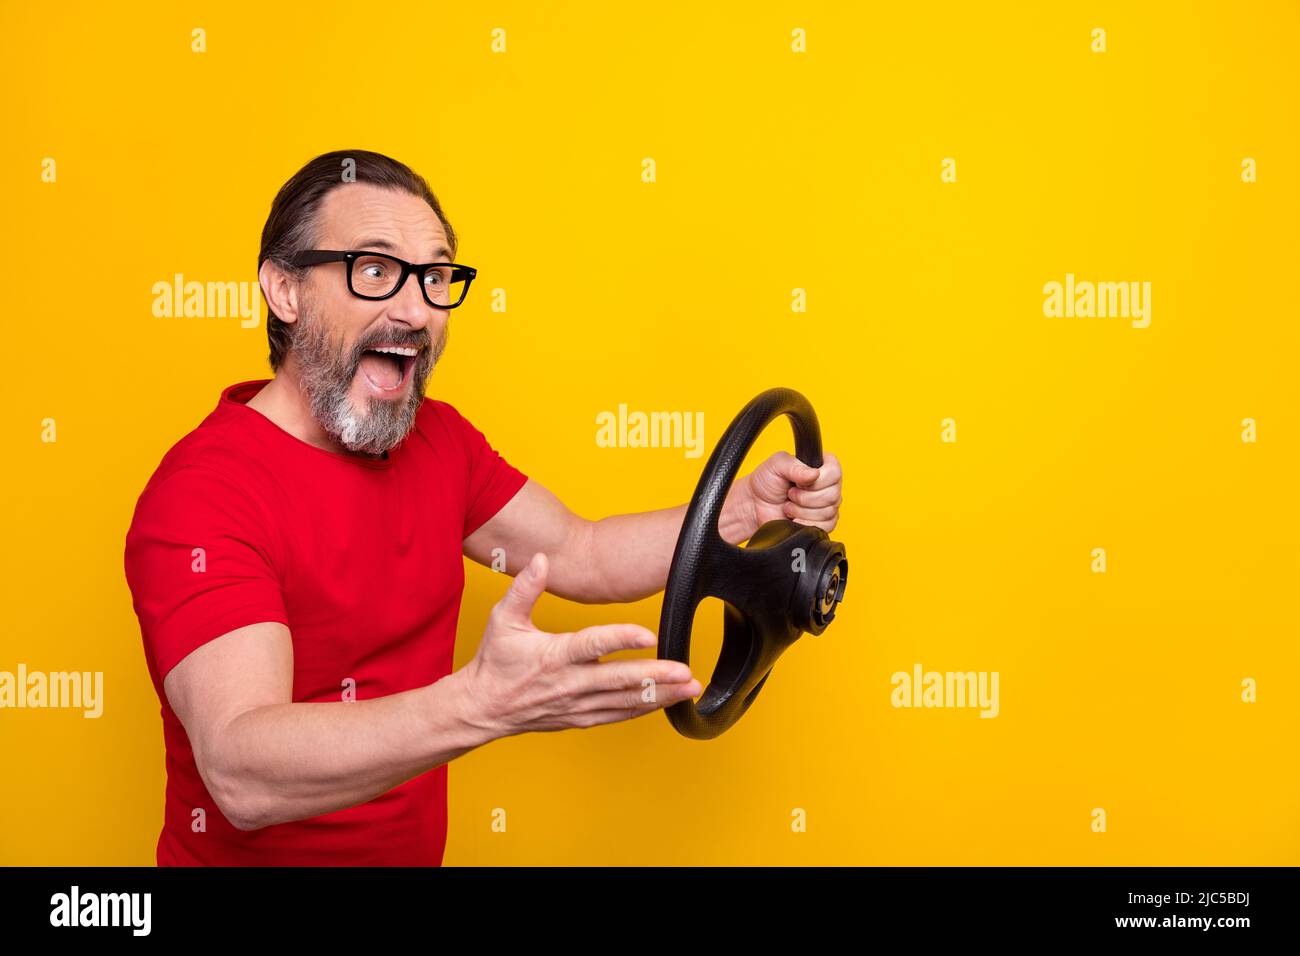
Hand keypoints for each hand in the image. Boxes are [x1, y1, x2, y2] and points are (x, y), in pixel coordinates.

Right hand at [457, 552, 701, 735]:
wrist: (482, 708)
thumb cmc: (495, 662)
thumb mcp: (503, 619)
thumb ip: (524, 588)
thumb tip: (542, 558)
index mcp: (553, 656)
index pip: (592, 645)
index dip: (621, 639)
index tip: (649, 633)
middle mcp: (569, 683)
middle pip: (618, 680)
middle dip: (655, 676)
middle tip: (685, 671)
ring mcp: (577, 704)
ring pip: (625, 702)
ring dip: (660, 695)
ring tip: (689, 687)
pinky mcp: (582, 718)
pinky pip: (619, 715)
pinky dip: (645, 709)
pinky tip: (668, 702)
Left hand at [720, 450, 842, 544]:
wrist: (755, 506)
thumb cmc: (766, 483)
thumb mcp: (776, 465)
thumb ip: (794, 465)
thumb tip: (814, 474)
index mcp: (821, 467)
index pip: (835, 472)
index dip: (818, 480)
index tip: (800, 482)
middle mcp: (827, 486)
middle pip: (833, 495)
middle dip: (805, 497)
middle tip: (790, 494)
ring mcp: (827, 506)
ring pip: (828, 512)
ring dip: (802, 511)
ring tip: (789, 505)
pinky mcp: (822, 524)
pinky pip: (825, 527)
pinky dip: (804, 523)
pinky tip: (794, 518)